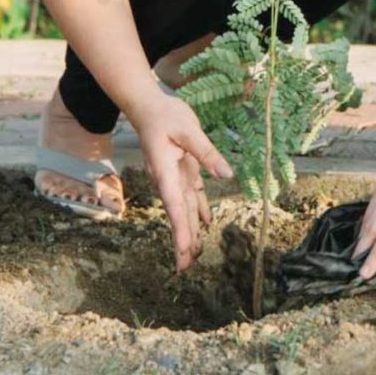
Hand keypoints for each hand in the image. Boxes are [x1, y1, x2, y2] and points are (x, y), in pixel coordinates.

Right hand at [131, 92, 233, 272]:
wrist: (149, 106)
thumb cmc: (164, 115)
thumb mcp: (187, 128)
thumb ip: (206, 152)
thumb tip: (226, 174)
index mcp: (164, 171)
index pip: (174, 204)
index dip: (179, 228)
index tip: (182, 249)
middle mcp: (168, 179)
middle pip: (178, 213)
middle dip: (182, 240)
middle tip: (184, 268)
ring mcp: (175, 176)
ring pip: (185, 208)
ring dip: (190, 230)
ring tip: (193, 256)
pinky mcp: (183, 169)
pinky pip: (192, 194)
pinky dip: (199, 210)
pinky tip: (205, 225)